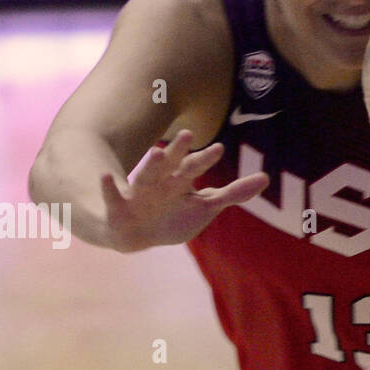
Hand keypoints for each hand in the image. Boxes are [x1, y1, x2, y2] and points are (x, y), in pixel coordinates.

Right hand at [101, 129, 267, 250]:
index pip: (195, 166)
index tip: (219, 148)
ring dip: (152, 164)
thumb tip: (265, 178)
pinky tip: (105, 178)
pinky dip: (108, 188)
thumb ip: (233, 193)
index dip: (205, 158)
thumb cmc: (172, 217)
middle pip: (172, 164)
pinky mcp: (119, 207)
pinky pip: (113, 197)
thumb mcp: (205, 206)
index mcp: (179, 180)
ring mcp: (139, 193)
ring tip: (158, 152)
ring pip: (146, 176)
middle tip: (188, 134)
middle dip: (179, 151)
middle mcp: (160, 182)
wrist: (135, 235)